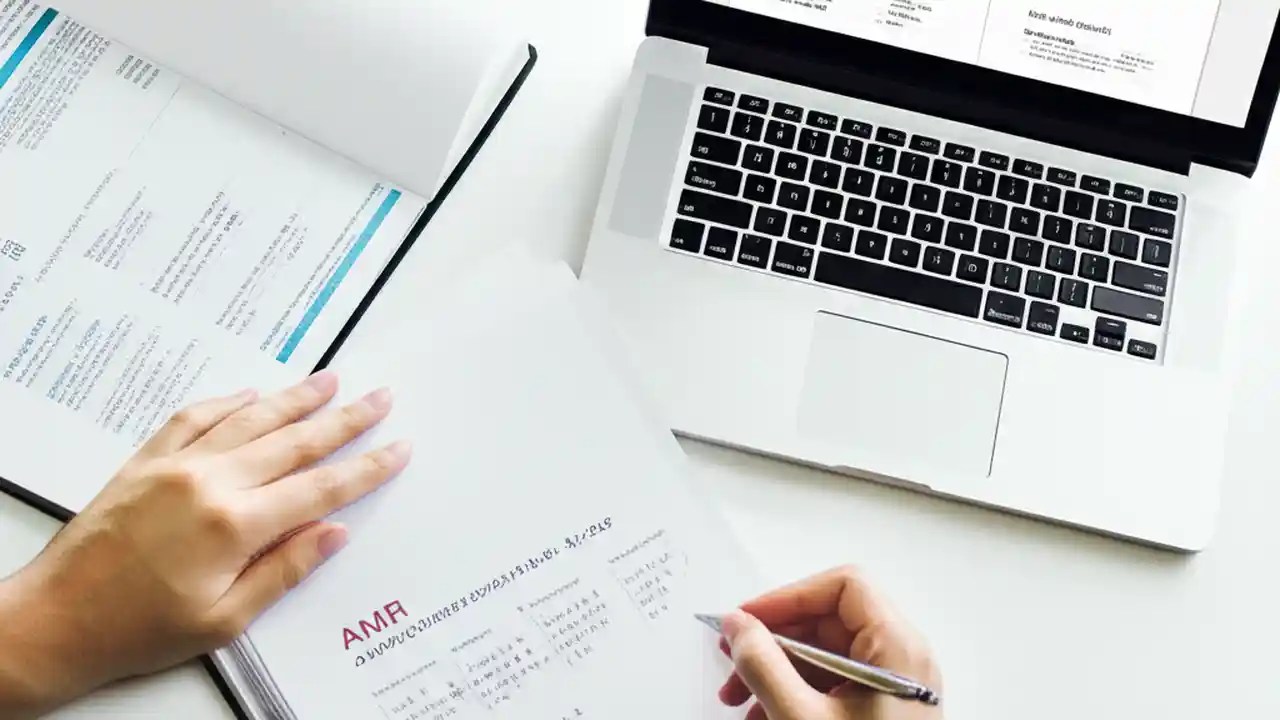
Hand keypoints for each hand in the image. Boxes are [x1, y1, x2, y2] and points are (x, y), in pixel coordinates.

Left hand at [0, 372, 409, 716]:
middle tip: (379, 398)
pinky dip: (226, 403)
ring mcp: (175, 467)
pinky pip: (193, 418)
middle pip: (295, 442)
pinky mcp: (145, 463)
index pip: (321, 487)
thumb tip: (332, 532)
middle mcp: (209, 484)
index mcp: (235, 526)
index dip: (366, 467)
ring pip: (250, 420)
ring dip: (295, 399)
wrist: (53, 621)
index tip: (397, 448)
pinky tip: (251, 394)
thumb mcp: (224, 619)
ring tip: (330, 380)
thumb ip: (284, 569)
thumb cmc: (136, 630)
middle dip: (345, 420)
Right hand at [717, 566, 942, 719]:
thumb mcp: (801, 719)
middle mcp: (901, 660)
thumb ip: (764, 665)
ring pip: (823, 658)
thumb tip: (738, 625)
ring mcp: (892, 688)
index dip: (789, 596)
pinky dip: (792, 696)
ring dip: (774, 674)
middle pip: (827, 622)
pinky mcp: (880, 713)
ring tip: (739, 705)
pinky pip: (830, 687)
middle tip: (732, 665)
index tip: (748, 619)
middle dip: (772, 643)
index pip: (842, 586)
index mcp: (897, 648)